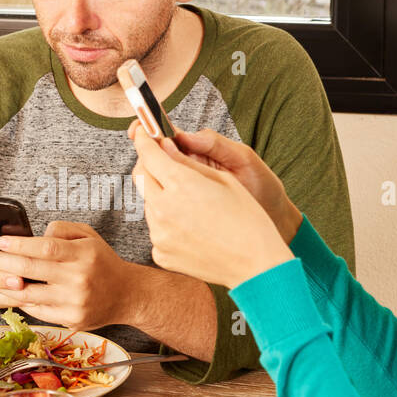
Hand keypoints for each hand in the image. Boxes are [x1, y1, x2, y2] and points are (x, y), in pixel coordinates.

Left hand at [0, 221, 137, 330]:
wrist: (126, 295)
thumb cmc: (101, 262)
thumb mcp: (89, 236)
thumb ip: (61, 230)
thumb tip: (33, 234)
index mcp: (83, 254)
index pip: (47, 248)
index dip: (20, 245)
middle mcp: (79, 279)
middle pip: (31, 270)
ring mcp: (73, 302)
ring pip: (28, 294)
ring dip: (2, 285)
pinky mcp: (70, 319)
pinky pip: (36, 310)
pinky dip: (18, 300)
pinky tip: (4, 291)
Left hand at [130, 121, 301, 242]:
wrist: (256, 263)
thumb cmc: (247, 218)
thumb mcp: (223, 178)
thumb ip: (187, 162)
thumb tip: (164, 147)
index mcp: (180, 184)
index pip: (148, 153)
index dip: (144, 139)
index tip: (143, 133)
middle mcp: (163, 209)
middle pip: (141, 176)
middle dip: (149, 165)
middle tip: (164, 162)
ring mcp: (159, 234)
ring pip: (148, 203)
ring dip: (160, 195)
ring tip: (189, 203)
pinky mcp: (161, 253)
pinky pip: (156, 229)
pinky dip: (167, 223)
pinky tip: (191, 227)